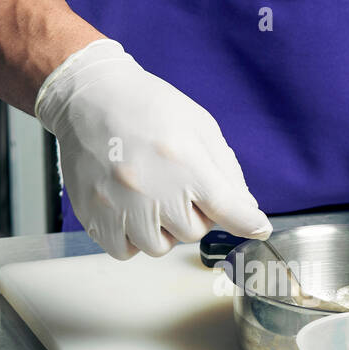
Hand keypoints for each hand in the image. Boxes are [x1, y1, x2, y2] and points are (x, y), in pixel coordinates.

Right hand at [35, 39, 270, 258]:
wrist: (89, 99)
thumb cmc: (148, 108)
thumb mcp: (199, 126)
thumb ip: (227, 172)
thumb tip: (248, 211)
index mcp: (185, 163)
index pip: (228, 210)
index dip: (249, 223)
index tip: (259, 228)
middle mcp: (153, 190)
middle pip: (192, 232)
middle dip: (191, 214)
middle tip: (175, 185)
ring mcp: (120, 206)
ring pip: (158, 246)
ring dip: (161, 229)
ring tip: (150, 198)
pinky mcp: (94, 216)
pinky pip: (124, 250)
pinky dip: (131, 238)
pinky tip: (129, 211)